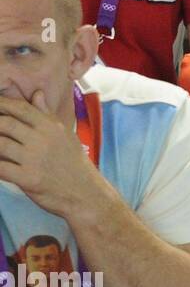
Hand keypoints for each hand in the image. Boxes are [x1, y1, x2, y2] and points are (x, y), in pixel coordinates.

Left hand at [0, 90, 102, 217]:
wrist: (85, 192)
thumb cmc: (73, 163)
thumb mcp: (65, 135)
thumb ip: (47, 114)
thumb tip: (37, 93)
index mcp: (51, 127)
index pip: (20, 109)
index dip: (2, 104)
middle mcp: (43, 139)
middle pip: (5, 124)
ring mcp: (34, 159)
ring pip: (0, 145)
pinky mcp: (28, 178)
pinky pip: (1, 168)